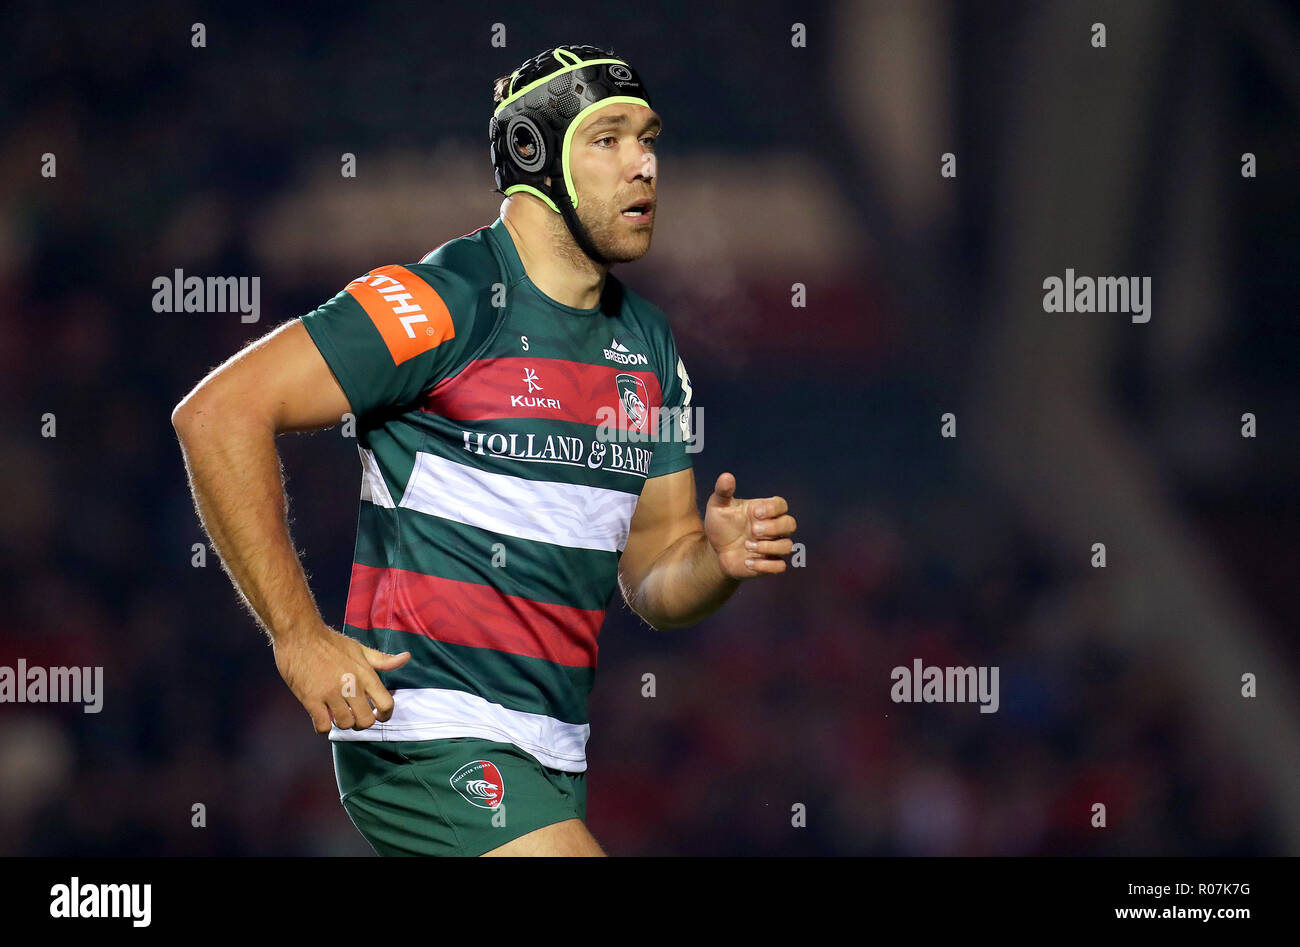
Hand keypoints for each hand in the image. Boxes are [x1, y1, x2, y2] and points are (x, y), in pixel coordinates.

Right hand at [272, 623, 410, 734]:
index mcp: (365, 674)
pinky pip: (322, 726)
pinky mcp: (310, 698)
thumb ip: (382, 659)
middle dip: (361, 722)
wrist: (299, 634)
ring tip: (337, 714)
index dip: (385, 715)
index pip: (386, 704)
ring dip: (341, 724)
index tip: (378, 715)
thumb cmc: (329, 642)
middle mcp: (351, 685)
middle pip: (366, 720)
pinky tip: (322, 716)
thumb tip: (406, 657)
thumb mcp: (360, 649)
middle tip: (354, 716)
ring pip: (345, 724)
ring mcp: (330, 693)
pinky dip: (323, 727)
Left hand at [704, 472, 797, 578]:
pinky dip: (765, 565)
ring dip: (768, 547)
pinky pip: (780, 566)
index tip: (754, 513)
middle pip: (790, 524)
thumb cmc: (721, 525)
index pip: (781, 505)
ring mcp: (773, 546)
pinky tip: (747, 562)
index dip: (772, 509)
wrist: (715, 551)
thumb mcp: (717, 507)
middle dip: (773, 527)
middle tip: (753, 530)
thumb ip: (722, 492)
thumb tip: (726, 476)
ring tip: (747, 546)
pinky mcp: (769, 564)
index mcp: (764, 510)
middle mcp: (773, 528)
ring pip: (788, 546)